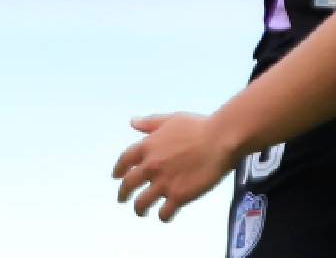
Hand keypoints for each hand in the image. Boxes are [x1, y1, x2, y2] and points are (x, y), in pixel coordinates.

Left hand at [112, 112, 239, 221]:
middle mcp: (151, 166)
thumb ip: (150, 123)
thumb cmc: (199, 127)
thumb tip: (132, 123)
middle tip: (123, 199)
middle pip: (128, 185)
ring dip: (139, 209)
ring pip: (141, 203)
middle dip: (123, 194)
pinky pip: (164, 213)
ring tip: (141, 212)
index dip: (118, 170)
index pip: (124, 161)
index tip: (116, 177)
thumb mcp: (171, 120)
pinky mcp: (178, 196)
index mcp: (148, 146)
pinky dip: (163, 216)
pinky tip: (166, 215)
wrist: (220, 140)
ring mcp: (163, 183)